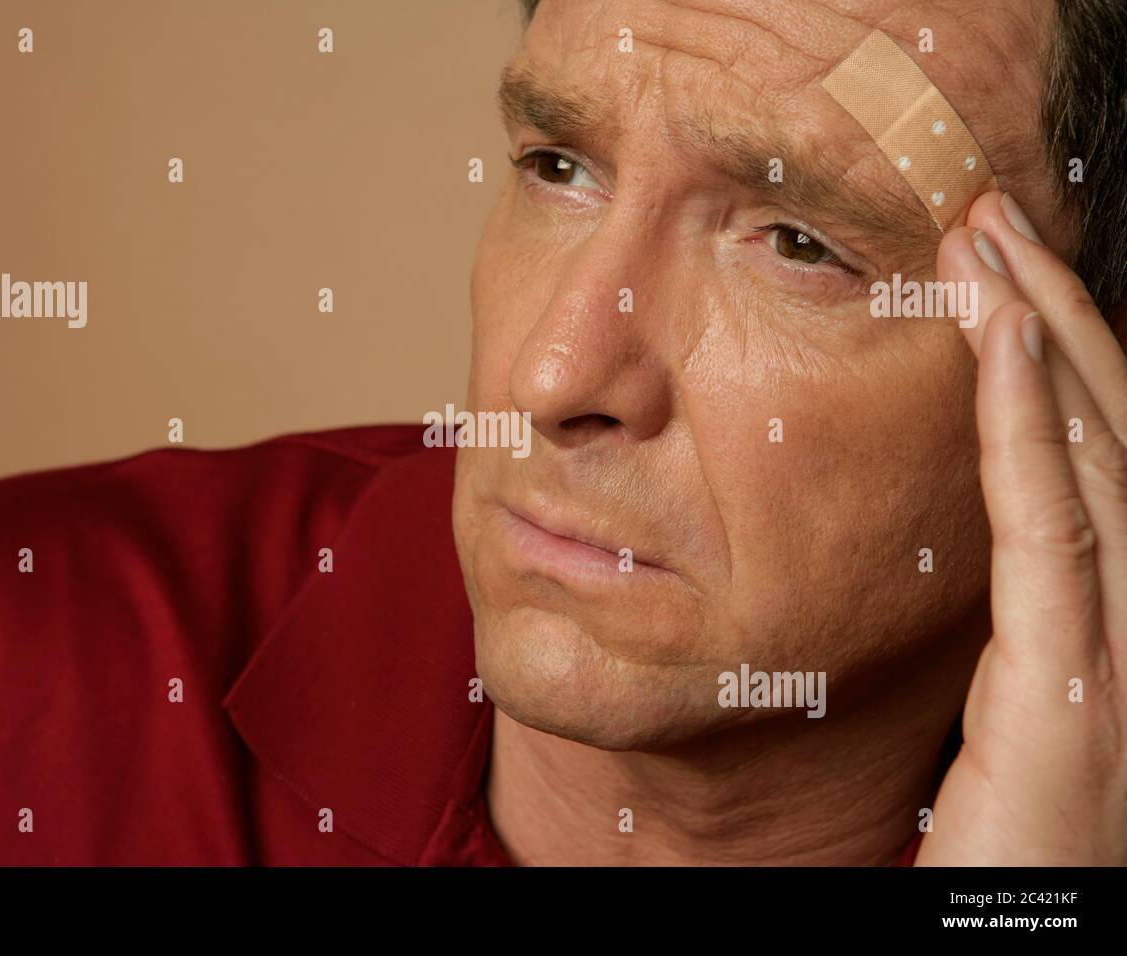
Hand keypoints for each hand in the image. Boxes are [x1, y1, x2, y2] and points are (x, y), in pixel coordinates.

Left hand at [917, 191, 1126, 864]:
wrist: (1017, 943)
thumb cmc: (1004, 851)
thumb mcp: (1019, 712)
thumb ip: (1026, 622)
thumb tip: (999, 540)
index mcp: (1120, 624)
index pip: (1099, 460)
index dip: (1062, 356)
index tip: (1003, 273)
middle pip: (1108, 429)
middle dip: (1053, 310)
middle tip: (993, 215)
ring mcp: (1123, 651)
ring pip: (1092, 452)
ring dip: (1042, 331)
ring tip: (988, 237)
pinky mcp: (1076, 686)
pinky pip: (1053, 524)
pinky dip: (1029, 419)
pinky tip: (1000, 335)